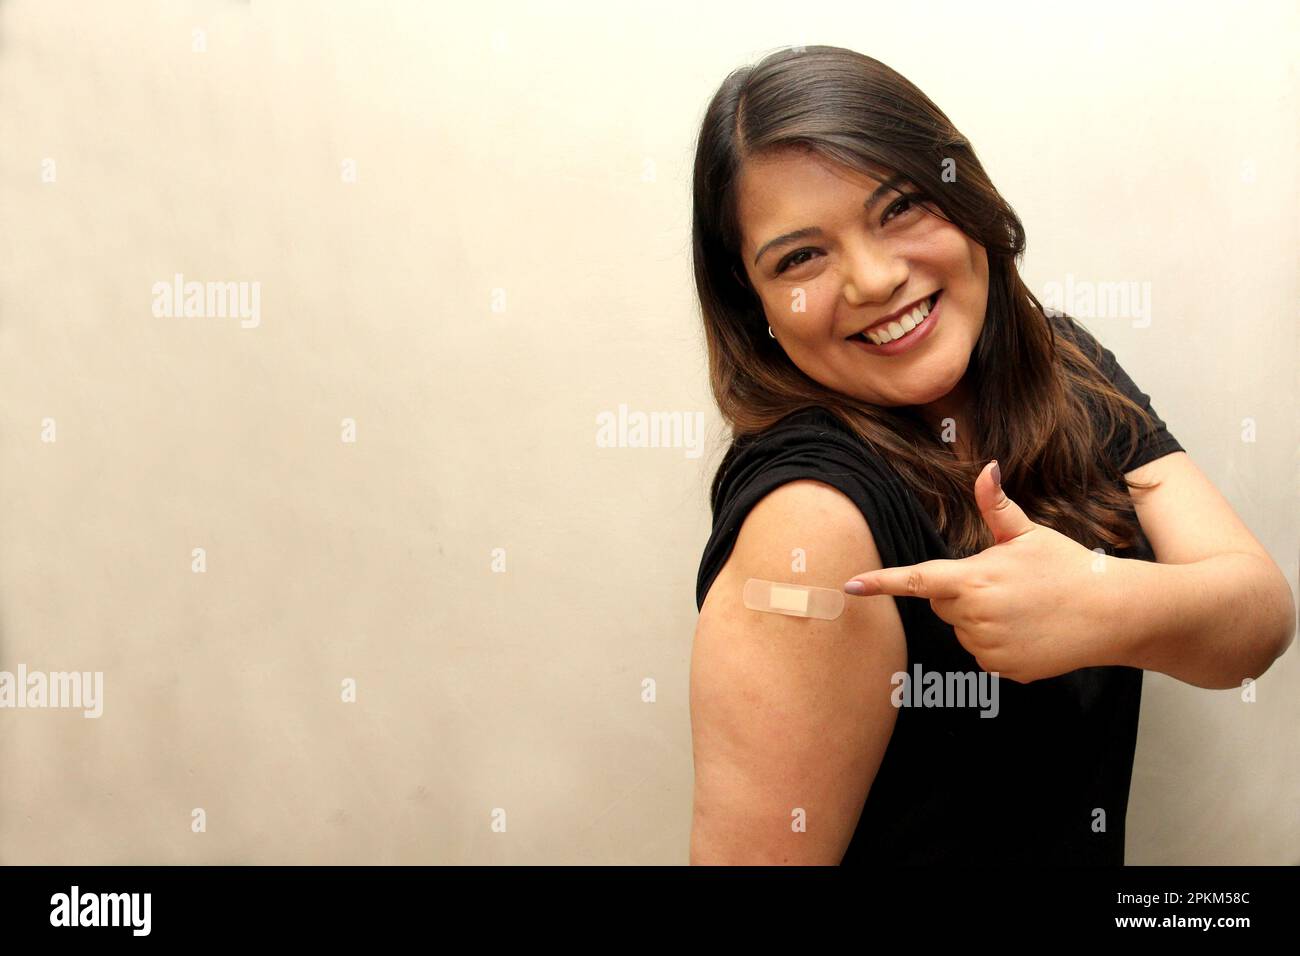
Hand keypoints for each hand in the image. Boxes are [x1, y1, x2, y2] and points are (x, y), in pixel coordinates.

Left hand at [843, 460, 1114, 682]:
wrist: (1112, 613)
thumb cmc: (1067, 567)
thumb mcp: (1029, 534)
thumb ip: (996, 507)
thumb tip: (986, 468)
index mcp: (974, 579)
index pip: (917, 580)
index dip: (881, 583)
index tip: (850, 587)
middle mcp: (975, 617)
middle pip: (942, 605)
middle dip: (960, 594)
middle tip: (1004, 584)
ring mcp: (988, 647)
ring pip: (962, 631)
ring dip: (980, 620)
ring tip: (1022, 608)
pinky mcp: (1003, 670)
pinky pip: (982, 655)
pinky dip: (997, 643)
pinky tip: (1028, 631)